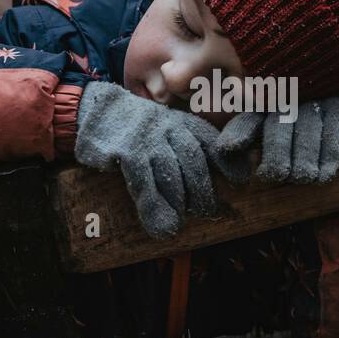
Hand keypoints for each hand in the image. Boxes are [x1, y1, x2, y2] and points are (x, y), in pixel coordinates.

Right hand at [73, 81, 234, 238]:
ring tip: (184, 222)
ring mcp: (147, 140)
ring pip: (171, 174)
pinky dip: (154, 208)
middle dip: (204, 191)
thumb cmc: (140, 128)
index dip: (228, 162)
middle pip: (194, 162)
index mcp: (182, 123)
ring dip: (181, 202)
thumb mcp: (168, 128)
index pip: (211, 142)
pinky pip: (144, 184)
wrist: (97, 110)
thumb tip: (219, 179)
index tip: (241, 181)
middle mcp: (168, 128)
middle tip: (209, 212)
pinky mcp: (126, 152)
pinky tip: (162, 227)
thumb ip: (189, 147)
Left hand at [211, 97, 338, 184]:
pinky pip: (335, 130)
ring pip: (308, 129)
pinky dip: (329, 154)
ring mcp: (319, 101)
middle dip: (278, 152)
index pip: (248, 120)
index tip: (228, 148)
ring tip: (304, 179)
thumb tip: (225, 154)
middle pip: (279, 125)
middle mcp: (291, 100)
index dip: (238, 132)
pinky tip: (324, 175)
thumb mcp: (275, 142)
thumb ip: (247, 142)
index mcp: (266, 108)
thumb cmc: (303, 140)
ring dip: (305, 157)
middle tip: (278, 176)